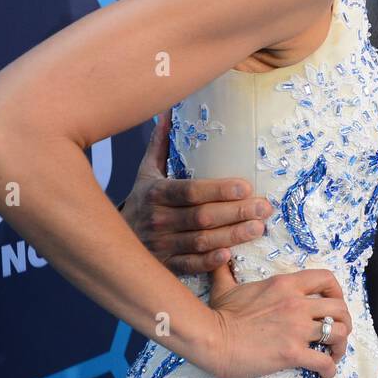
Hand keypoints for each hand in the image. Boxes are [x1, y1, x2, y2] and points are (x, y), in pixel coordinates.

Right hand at [121, 108, 272, 273]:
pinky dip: (209, 262)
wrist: (112, 238)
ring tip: (259, 228)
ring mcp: (160, 245)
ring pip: (201, 241)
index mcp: (155, 193)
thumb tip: (168, 112)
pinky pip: (190, 265)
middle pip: (202, 217)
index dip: (218, 190)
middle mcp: (157, 219)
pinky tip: (230, 255)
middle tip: (265, 208)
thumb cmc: (141, 201)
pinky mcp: (164, 266)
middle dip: (236, 212)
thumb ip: (160, 145)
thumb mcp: (146, 172)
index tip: (245, 187)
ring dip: (232, 235)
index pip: (190, 191)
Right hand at [202, 264, 351, 377]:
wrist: (211, 339)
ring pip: (337, 334)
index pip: (326, 279)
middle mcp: (297, 304)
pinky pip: (323, 361)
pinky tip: (324, 374)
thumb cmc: (218, 314)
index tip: (333, 304)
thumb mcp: (225, 286)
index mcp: (286, 285)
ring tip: (332, 355)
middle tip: (336, 334)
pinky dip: (329, 369)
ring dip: (340, 346)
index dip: (337, 292)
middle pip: (339, 309)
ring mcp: (296, 329)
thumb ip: (227, 269)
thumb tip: (221, 254)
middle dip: (344, 322)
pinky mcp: (292, 353)